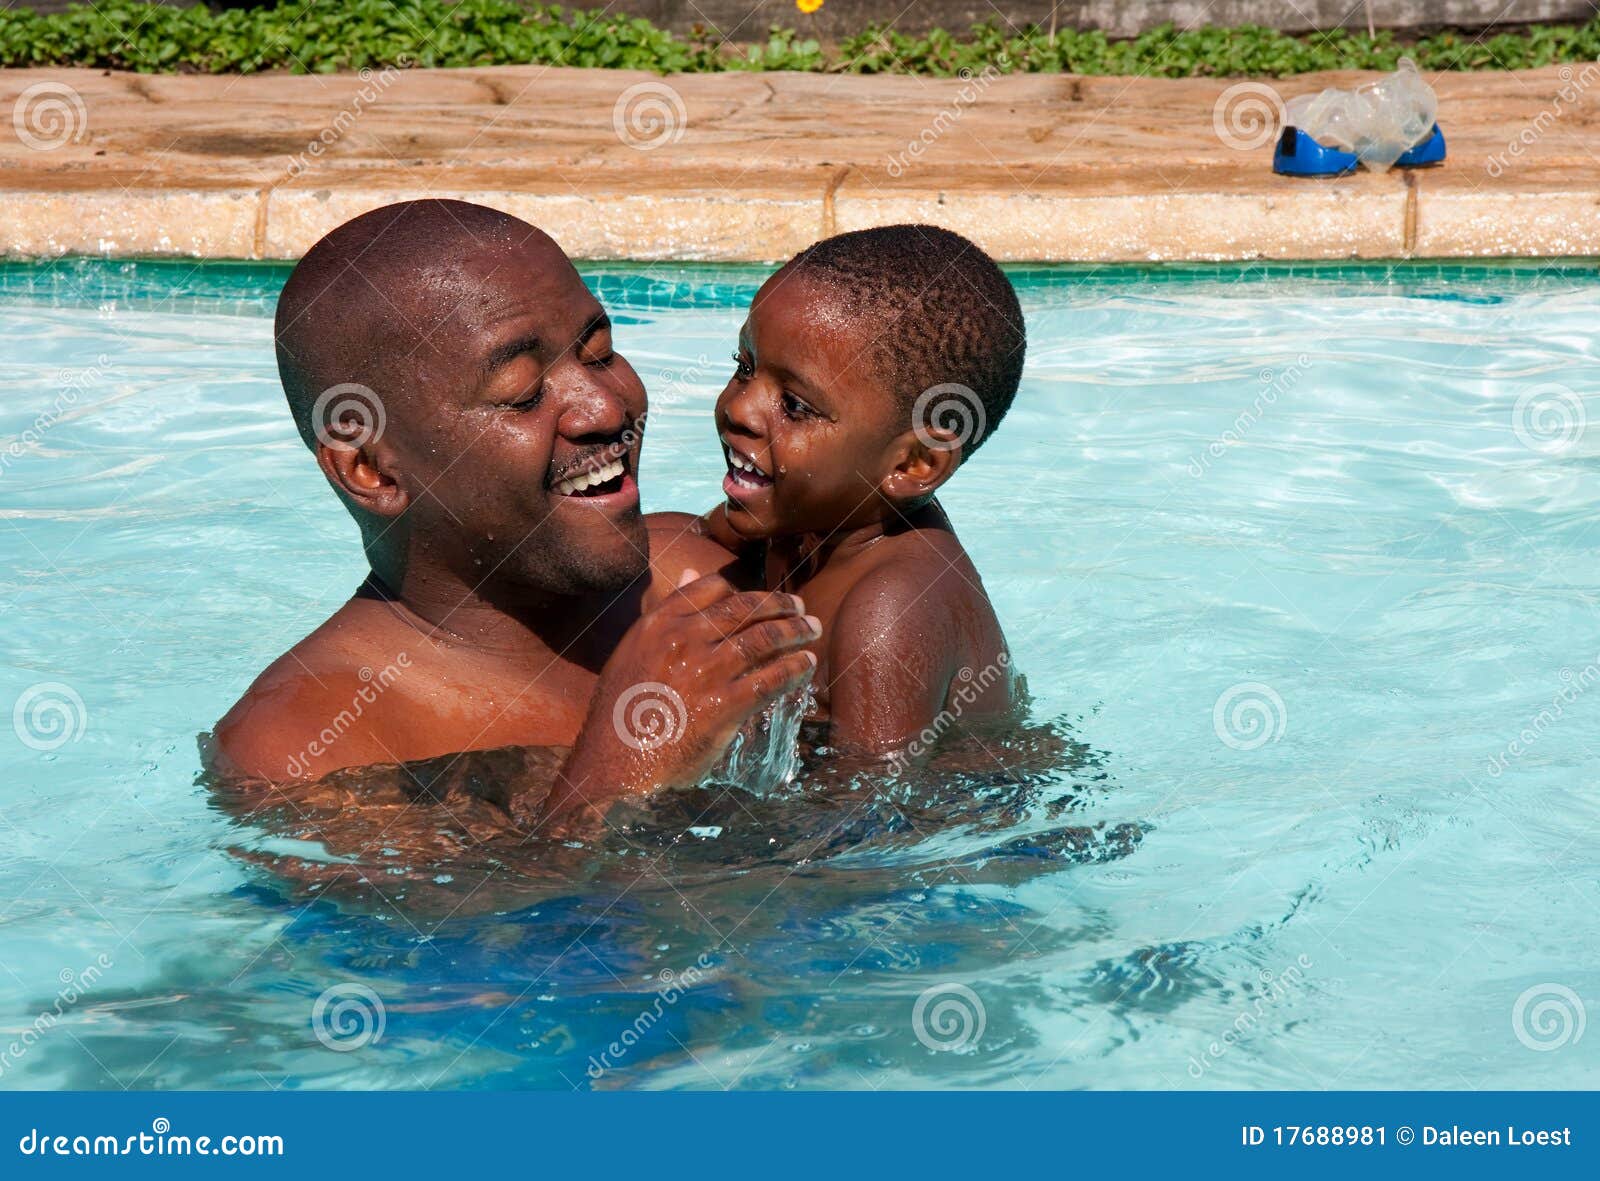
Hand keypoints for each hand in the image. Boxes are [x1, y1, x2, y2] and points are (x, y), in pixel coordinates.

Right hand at [539, 570, 818, 828]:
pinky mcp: (724, 705)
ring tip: (811, 630)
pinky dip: (794, 667)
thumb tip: (690, 571)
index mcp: (658, 624)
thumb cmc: (620, 712)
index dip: (743, 589)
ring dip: (794, 631)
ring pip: (763, 638)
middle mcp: (683, 640)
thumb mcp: (632, 651)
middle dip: (779, 605)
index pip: (710, 588)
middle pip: (744, 609)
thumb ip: (663, 612)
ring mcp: (705, 671)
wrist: (614, 765)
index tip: (761, 597)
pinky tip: (807, 664)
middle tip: (799, 608)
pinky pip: (770, 678)